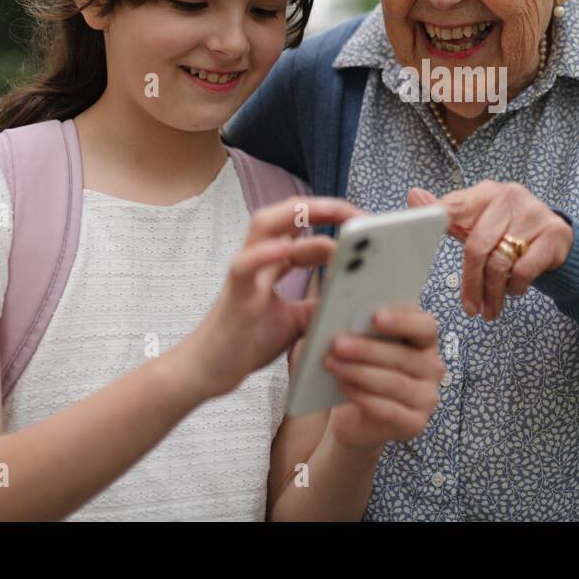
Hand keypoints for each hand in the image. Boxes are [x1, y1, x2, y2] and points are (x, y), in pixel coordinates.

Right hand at [174, 196, 363, 403]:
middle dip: (324, 207)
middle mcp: (260, 258)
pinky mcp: (235, 293)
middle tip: (359, 212)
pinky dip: (265, 253)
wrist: (209, 371)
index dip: (336, 222)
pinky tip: (288, 248)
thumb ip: (321, 303)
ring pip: (265, 225)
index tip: (369, 226)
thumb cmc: (248, 341)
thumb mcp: (298, 320)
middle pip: (288, 214)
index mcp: (275, 261)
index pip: (306, 227)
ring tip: (332, 210)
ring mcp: (245, 271)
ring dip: (299, 214)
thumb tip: (355, 295)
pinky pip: (245, 265)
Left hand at [323, 305, 441, 448]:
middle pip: (402, 356)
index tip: (376, 316)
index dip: (402, 321)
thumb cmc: (360, 369)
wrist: (358, 418)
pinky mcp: (414, 424)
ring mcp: (426, 398)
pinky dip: (362, 397)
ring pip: (394, 383)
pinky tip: (342, 387)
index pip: (424, 326)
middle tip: (337, 343)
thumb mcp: (357, 343)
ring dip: (359, 373)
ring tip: (331, 364)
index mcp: (424, 340)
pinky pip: (388, 410)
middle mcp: (432, 368)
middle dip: (367, 349)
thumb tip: (314, 305)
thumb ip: (346, 322)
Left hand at [408, 181, 572, 320]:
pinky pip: (524, 270)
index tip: (420, 242)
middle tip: (469, 308)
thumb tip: (413, 195)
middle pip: (477, 246)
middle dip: (471, 283)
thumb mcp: (477, 223)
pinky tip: (513, 290)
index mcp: (486, 192)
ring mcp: (534, 214)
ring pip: (500, 262)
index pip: (455, 206)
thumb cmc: (507, 231)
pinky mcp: (553, 234)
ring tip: (489, 308)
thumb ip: (446, 215)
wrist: (556, 239)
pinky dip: (514, 287)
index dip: (437, 224)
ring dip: (492, 292)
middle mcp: (509, 197)